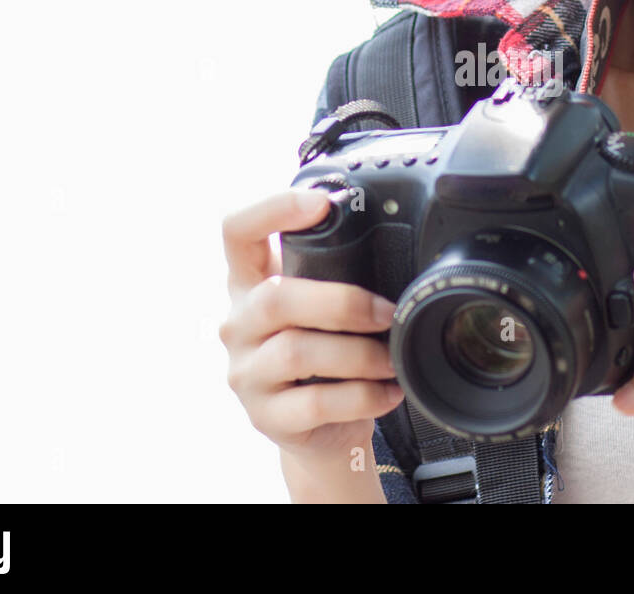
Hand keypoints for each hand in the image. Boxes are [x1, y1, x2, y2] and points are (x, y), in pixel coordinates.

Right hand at [220, 187, 404, 462]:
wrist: (322, 431)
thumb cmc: (327, 357)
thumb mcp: (322, 310)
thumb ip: (336, 276)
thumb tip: (396, 244)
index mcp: (250, 284)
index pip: (237, 232)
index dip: (272, 210)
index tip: (321, 202)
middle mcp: (239, 324)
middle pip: (274, 296)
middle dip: (342, 301)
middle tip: (387, 313)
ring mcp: (246, 373)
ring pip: (296, 350)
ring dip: (359, 353)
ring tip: (393, 359)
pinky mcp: (266, 417)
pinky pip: (316, 402)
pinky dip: (363, 396)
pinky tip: (388, 392)